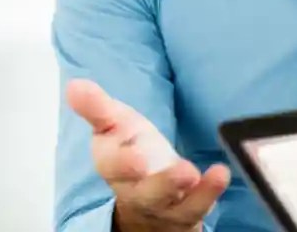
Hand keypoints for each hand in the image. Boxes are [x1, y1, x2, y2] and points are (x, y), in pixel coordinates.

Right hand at [67, 79, 230, 231]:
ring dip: (200, 194)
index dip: (123, 164)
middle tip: (186, 173)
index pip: (113, 168)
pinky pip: (201, 208)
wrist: (145, 196)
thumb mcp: (113, 125)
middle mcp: (138, 192)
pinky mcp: (189, 211)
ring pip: (179, 207)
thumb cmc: (129, 152)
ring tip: (218, 175)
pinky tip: (222, 174)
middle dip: (165, 185)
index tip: (139, 158)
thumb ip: (96, 107)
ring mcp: (166, 206)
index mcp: (114, 167)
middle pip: (148, 194)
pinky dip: (213, 193)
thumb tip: (74, 85)